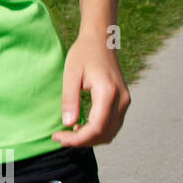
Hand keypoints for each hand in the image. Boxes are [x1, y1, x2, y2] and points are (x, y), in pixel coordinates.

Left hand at [53, 28, 131, 145]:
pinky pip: (112, 125)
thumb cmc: (83, 54)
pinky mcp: (123, 101)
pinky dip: (97, 131)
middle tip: (59, 137)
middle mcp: (122, 100)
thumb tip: (68, 124)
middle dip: (82, 141)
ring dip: (90, 138)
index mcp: (108, 93)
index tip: (57, 136)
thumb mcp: (71, 74)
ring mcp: (125, 102)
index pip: (96, 127)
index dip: (77, 139)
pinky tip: (81, 126)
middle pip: (104, 134)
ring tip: (68, 133)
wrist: (101, 41)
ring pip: (110, 133)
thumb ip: (70, 100)